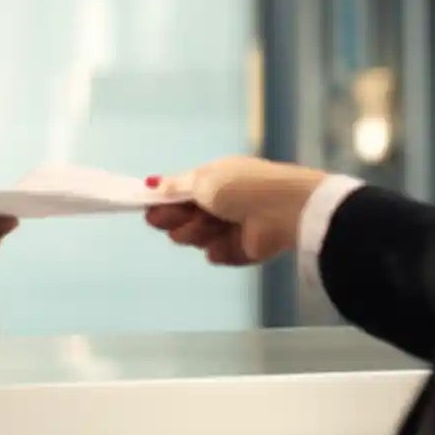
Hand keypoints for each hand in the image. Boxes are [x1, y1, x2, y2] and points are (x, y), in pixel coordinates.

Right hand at [145, 157, 326, 263]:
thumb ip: (176, 186)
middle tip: (170, 222)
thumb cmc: (243, 187)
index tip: (147, 208)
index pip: (181, 193)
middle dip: (176, 220)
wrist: (286, 210)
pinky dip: (220, 251)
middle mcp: (222, 203)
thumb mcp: (204, 180)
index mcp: (214, 180)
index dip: (164, 202)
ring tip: (207, 229)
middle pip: (185, 218)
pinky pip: (219, 254)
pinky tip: (224, 245)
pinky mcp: (243, 249)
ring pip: (199, 238)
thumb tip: (150, 182)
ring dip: (197, 234)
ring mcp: (232, 227)